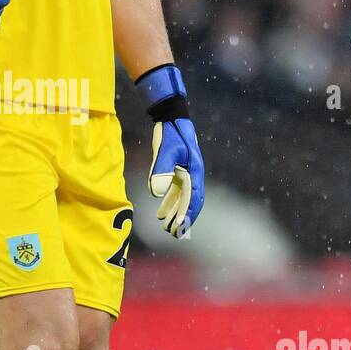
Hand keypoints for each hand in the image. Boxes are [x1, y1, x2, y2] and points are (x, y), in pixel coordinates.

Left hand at [149, 118, 204, 236]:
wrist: (171, 116)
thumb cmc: (169, 132)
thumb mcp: (164, 150)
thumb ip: (160, 170)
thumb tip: (155, 194)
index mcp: (195, 171)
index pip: (193, 197)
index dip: (187, 213)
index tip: (180, 226)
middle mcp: (194, 174)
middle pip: (190, 202)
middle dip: (183, 218)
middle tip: (173, 233)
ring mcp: (187, 173)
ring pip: (183, 199)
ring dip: (176, 213)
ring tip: (166, 227)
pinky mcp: (178, 171)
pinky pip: (176, 192)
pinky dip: (169, 203)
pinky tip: (160, 212)